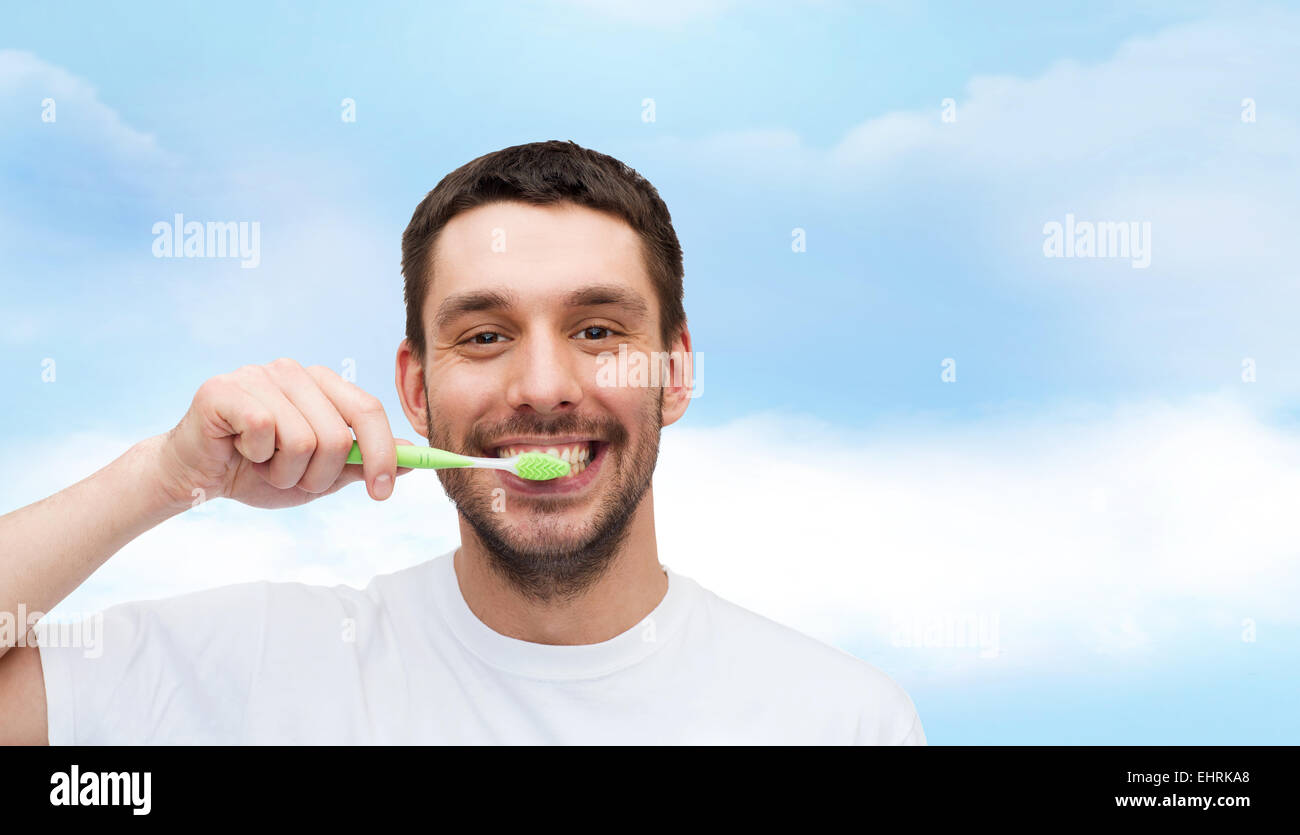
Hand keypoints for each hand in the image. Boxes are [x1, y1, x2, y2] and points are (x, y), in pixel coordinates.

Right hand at [157, 359, 412, 508]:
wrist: (196, 479)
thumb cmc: (257, 472)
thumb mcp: (320, 474)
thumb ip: (363, 462)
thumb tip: (414, 459)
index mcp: (321, 384)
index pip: (369, 409)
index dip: (383, 453)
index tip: (383, 493)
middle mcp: (293, 371)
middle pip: (338, 433)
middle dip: (321, 475)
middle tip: (297, 481)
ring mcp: (257, 375)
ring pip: (302, 438)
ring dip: (285, 471)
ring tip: (264, 466)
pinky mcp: (224, 389)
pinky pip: (264, 431)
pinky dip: (255, 457)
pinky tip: (240, 453)